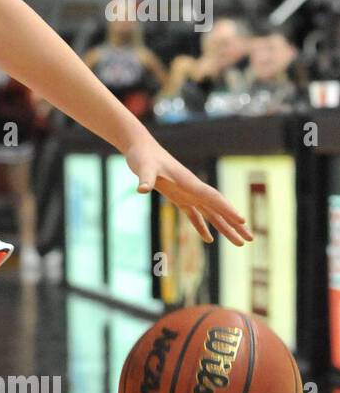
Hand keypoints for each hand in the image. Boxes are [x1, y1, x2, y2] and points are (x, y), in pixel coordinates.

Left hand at [123, 133, 253, 244]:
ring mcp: (187, 194)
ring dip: (225, 228)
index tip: (242, 220)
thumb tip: (141, 190)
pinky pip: (194, 215)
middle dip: (235, 224)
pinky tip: (209, 239)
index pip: (213, 198)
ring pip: (211, 214)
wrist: (142, 149)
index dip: (227, 210)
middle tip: (250, 239)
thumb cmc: (144, 156)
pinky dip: (202, 227)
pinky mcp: (178, 197)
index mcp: (190, 182)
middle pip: (219, 209)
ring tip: (238, 243)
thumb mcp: (143, 168)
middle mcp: (193, 189)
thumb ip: (145, 179)